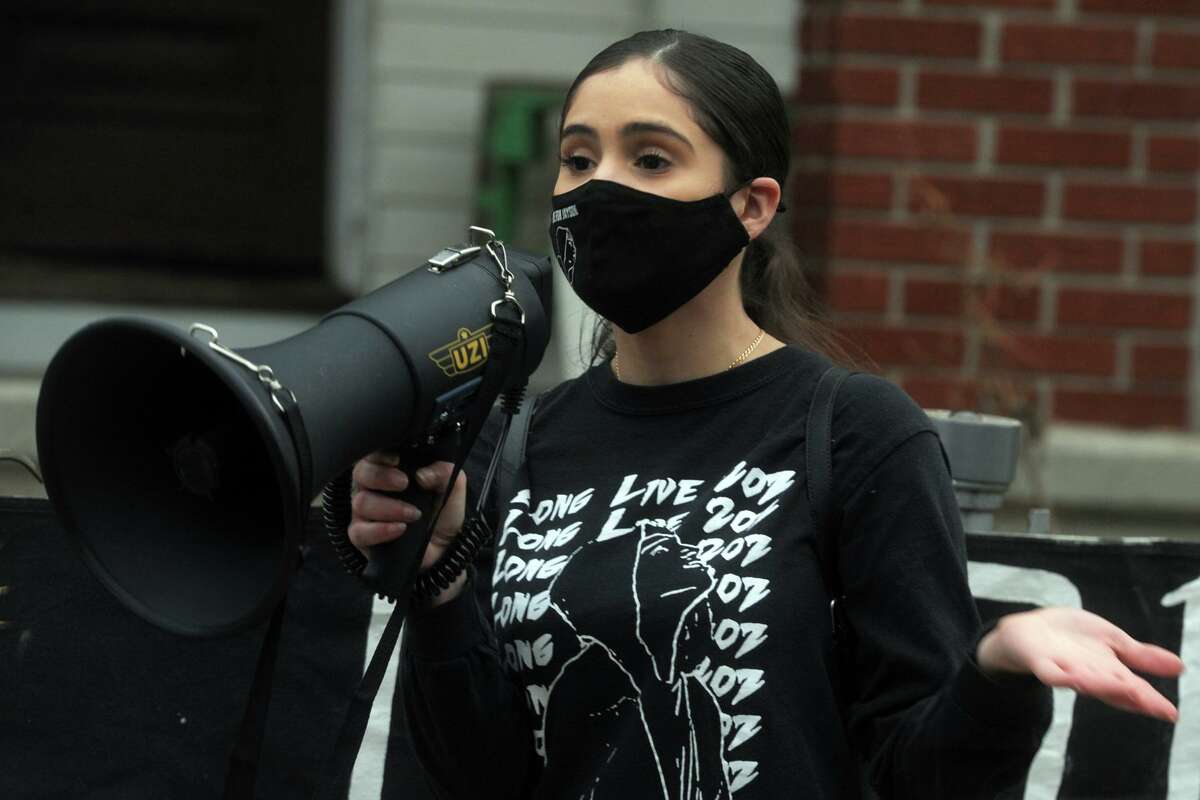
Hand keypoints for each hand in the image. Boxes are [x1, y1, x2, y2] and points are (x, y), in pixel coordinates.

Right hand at [349, 453, 466, 576]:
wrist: (445, 548)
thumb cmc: (442, 513)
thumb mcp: (453, 487)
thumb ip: (444, 472)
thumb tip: (422, 474)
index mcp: (390, 469)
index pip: (374, 454)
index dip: (380, 454)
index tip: (397, 460)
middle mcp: (373, 488)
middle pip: (361, 473)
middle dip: (382, 477)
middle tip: (404, 483)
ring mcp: (364, 512)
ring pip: (362, 502)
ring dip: (389, 507)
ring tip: (413, 514)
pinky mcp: (362, 536)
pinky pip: (359, 531)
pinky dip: (380, 530)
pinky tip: (400, 529)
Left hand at [976, 607, 1183, 721]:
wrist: (1031, 630)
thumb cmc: (1074, 640)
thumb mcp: (1113, 642)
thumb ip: (1141, 656)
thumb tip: (1180, 666)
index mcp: (1110, 671)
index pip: (1134, 689)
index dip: (1152, 702)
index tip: (1171, 714)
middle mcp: (1090, 675)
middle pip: (1114, 689)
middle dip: (1134, 698)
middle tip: (1156, 707)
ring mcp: (1066, 671)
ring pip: (1085, 682)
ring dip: (1103, 686)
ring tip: (1124, 688)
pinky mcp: (1042, 664)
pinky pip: (1051, 673)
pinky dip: (1061, 676)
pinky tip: (1072, 678)